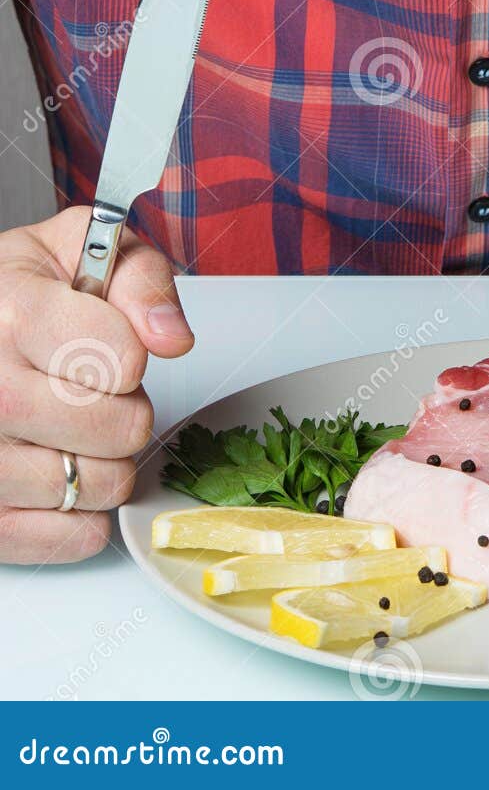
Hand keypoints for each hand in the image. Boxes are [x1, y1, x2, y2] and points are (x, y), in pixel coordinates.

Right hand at [0, 205, 193, 563]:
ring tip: (74, 428)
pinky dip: (84, 512)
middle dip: (128, 408)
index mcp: (12, 314)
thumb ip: (139, 278)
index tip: (111, 346)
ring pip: (101, 486)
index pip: (123, 359)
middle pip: (120, 429)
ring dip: (108, 461)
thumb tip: (171, 337)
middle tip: (96, 390)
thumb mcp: (78, 251)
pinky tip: (61, 469)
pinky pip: (75, 537)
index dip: (133, 354)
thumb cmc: (22, 294)